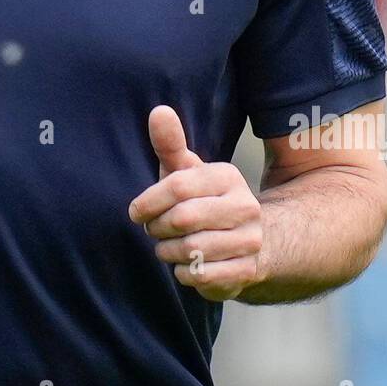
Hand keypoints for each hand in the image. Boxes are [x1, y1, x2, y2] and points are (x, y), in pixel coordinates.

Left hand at [128, 105, 264, 301]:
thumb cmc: (203, 202)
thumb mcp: (186, 172)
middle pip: (182, 219)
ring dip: (167, 252)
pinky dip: (183, 272)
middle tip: (153, 230)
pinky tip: (185, 264)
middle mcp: (245, 206)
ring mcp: (250, 240)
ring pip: (189, 249)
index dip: (148, 202)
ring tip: (168, 246)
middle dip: (158, 228)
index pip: (177, 186)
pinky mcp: (247, 270)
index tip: (136, 212)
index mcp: (227, 176)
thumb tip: (158, 111)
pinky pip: (200, 275)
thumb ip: (170, 144)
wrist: (246, 241)